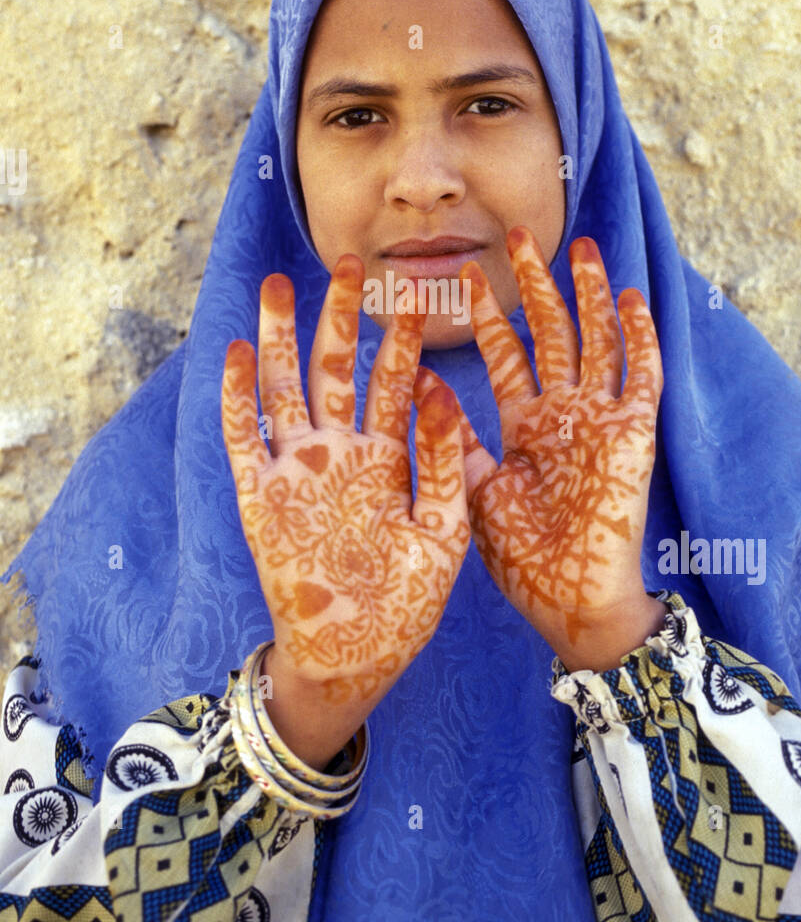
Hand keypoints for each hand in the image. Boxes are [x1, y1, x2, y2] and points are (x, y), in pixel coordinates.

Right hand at [221, 256, 469, 717]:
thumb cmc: (407, 603)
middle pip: (335, 369)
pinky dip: (238, 397)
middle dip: (341, 316)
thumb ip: (442, 460)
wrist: (356, 659)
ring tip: (278, 286)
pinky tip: (238, 353)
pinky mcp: (261, 498)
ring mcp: (297, 471)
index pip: (395, 382)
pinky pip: (244, 439)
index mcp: (386, 457)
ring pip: (285, 389)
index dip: (402, 338)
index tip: (416, 290)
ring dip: (280, 338)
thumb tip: (439, 388)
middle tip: (349, 262)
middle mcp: (340, 453)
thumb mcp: (443, 528)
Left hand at [415, 229, 663, 672]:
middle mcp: (563, 412)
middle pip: (550, 333)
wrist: (570, 599)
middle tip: (522, 235)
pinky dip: (639, 337)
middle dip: (538, 285)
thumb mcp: (474, 488)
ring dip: (589, 295)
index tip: (465, 275)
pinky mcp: (634, 433)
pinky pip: (640, 375)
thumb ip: (453, 434)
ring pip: (596, 340)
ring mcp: (601, 418)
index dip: (488, 316)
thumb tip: (416, 380)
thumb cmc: (521, 556)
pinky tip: (631, 298)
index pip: (506, 355)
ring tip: (580, 247)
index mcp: (525, 424)